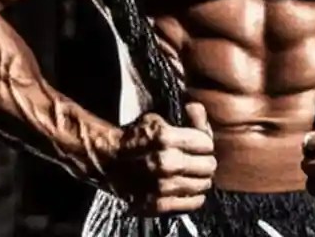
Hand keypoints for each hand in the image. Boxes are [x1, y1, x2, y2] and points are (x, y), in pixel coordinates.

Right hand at [102, 103, 216, 214]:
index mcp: (164, 138)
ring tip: (191, 173)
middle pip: (208, 165)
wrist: (106, 161)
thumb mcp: (156, 119)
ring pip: (203, 185)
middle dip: (205, 160)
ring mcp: (161, 186)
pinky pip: (192, 203)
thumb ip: (184, 117)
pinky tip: (187, 188)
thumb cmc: (133, 139)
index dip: (204, 142)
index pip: (206, 143)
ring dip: (200, 178)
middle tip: (198, 159)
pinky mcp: (158, 205)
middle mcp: (164, 163)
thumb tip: (199, 111)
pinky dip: (194, 196)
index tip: (198, 144)